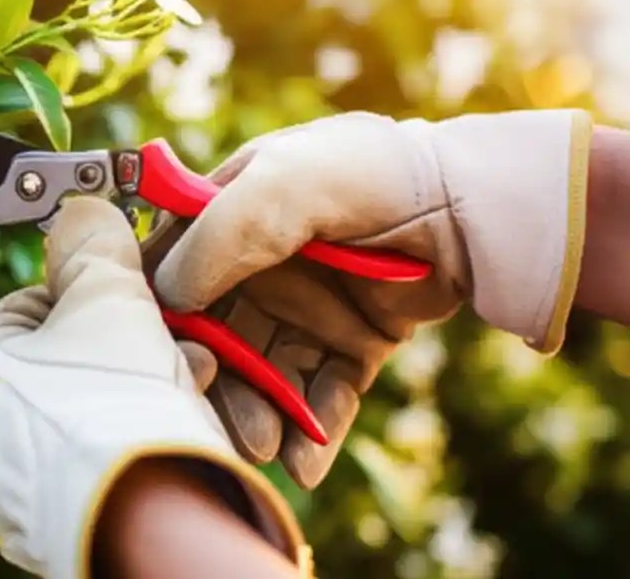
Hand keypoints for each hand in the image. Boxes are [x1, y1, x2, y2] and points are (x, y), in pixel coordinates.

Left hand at [0, 197, 307, 577]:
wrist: (146, 512)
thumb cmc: (109, 393)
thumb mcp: (104, 297)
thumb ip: (95, 246)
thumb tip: (80, 207)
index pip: (43, 301)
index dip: (104, 288)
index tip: (148, 291)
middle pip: (94, 352)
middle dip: (152, 342)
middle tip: (194, 345)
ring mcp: (43, 467)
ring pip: (124, 397)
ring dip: (174, 380)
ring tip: (203, 380)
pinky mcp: (89, 500)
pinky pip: (136, 442)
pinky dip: (172, 425)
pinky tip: (205, 422)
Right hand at [146, 109, 591, 487]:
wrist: (474, 205)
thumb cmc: (369, 175)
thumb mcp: (280, 187)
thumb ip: (215, 237)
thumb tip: (167, 298)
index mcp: (229, 219)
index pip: (173, 274)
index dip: (162, 321)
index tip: (162, 362)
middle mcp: (260, 267)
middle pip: (218, 338)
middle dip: (221, 386)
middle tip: (226, 423)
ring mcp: (309, 307)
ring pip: (266, 374)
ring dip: (263, 414)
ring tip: (269, 450)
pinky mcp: (354, 342)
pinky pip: (324, 392)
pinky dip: (315, 428)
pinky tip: (308, 461)